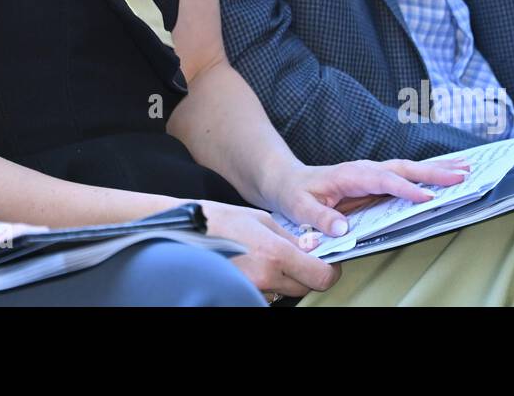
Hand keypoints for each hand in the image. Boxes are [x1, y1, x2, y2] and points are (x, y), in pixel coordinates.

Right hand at [200, 201, 339, 298]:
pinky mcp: (241, 292)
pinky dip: (268, 282)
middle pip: (305, 287)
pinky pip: (267, 293)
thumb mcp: (260, 219)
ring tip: (269, 258)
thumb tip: (312, 247)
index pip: (320, 276)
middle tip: (300, 257)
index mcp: (275, 254)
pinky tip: (256, 266)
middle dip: (308, 273)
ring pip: (285, 291)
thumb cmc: (217, 221)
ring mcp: (252, 289)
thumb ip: (290, 237)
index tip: (328, 262)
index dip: (330, 270)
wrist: (183, 232)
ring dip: (286, 278)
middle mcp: (266, 277)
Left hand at [269, 158, 470, 237]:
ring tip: (467, 168)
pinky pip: (406, 176)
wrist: (289, 180)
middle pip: (404, 169)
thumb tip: (343, 229)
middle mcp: (366, 170)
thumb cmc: (296, 193)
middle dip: (433, 172)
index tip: (426, 197)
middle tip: (462, 175)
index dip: (405, 189)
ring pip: (410, 169)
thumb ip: (319, 219)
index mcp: (350, 175)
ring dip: (438, 169)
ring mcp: (373, 173)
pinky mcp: (378, 180)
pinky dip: (429, 173)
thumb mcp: (300, 207)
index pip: (382, 181)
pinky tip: (447, 173)